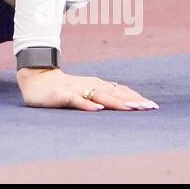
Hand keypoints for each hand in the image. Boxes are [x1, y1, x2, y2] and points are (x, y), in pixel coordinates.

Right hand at [16, 67, 158, 110]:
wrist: (35, 78)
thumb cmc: (64, 88)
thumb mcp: (87, 91)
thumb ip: (105, 95)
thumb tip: (129, 101)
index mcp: (96, 85)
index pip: (120, 91)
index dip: (137, 98)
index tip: (154, 107)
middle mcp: (89, 85)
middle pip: (114, 93)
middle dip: (132, 101)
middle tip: (150, 108)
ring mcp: (75, 90)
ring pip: (98, 95)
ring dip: (116, 102)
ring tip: (131, 108)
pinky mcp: (61, 95)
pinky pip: (75, 100)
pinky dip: (86, 105)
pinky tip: (97, 110)